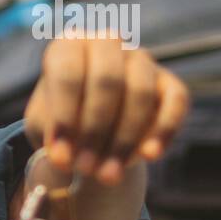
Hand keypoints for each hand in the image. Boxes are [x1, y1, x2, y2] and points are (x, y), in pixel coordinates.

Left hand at [23, 32, 190, 185]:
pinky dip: (164, 130)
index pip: (68, 73)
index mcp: (68, 46)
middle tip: (84, 168)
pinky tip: (149, 156)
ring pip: (141, 93)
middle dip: (95, 130)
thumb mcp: (44, 126)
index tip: (60, 156)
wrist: (88, 131)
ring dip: (124, 139)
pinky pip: (176, 101)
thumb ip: (51, 134)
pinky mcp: (169, 82)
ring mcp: (141, 60)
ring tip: (107, 174)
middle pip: (108, 79)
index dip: (64, 118)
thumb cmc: (60, 122)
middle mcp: (106, 44)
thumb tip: (63, 157)